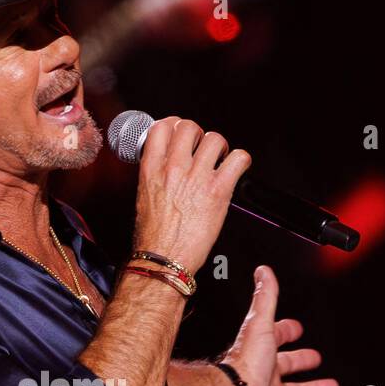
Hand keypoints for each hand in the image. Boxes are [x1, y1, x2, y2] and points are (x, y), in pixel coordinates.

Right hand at [134, 116, 250, 273]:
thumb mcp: (144, 197)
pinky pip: (239, 158)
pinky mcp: (218, 190)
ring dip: (219, 148)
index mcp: (152, 168)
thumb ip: (155, 174)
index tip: (180, 132)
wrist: (164, 259)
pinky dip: (240, 161)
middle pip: (190, 126)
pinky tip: (235, 169)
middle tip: (201, 150)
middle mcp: (174, 168)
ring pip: (215, 139)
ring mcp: (197, 177)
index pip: (163, 126)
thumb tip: (166, 164)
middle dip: (198, 135)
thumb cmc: (154, 237)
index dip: (175, 125)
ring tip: (219, 160)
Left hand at [221, 266, 339, 385]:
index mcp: (262, 350)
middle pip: (287, 366)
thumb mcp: (260, 323)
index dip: (286, 331)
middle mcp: (265, 372)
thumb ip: (265, 297)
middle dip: (302, 361)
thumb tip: (263, 271)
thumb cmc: (245, 361)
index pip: (276, 337)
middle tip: (316, 358)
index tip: (297, 328)